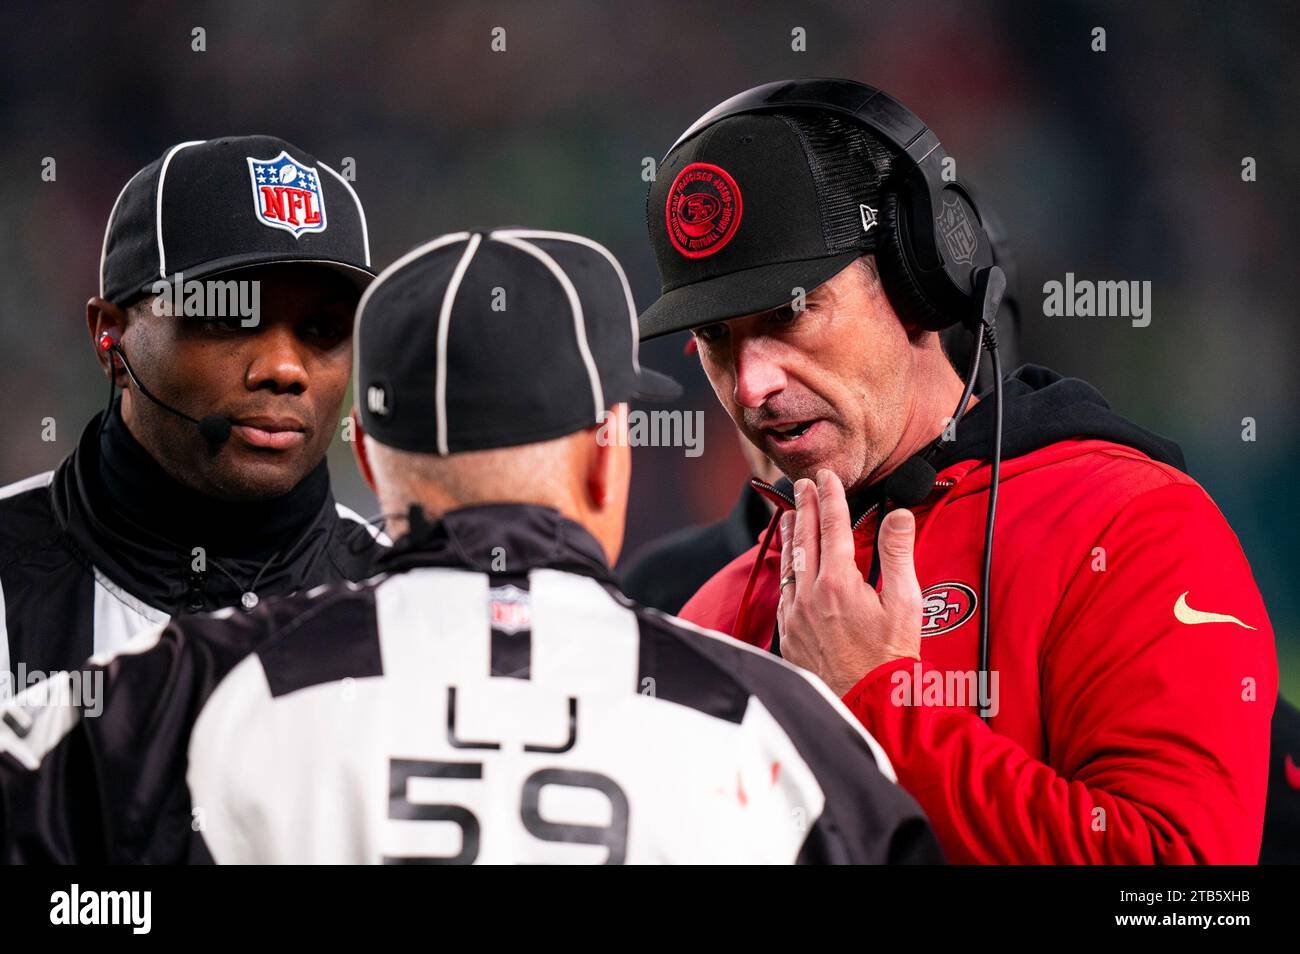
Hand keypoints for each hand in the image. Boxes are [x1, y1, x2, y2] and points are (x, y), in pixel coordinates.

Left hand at [777, 469, 921, 695]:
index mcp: (838, 583)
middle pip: (805, 538)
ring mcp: (796, 616)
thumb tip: (898, 515)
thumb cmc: (891, 658)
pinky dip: (786, 569)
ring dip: (790, 534)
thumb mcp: (905, 604)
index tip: (826, 477)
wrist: (871, 706)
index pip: (832, 526)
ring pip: (789, 564)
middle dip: (804, 506)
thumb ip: (898, 555)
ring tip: (790, 513)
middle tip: (803, 483)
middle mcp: (810, 596)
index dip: (830, 497)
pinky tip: (788, 563)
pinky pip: (784, 592)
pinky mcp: (789, 634)